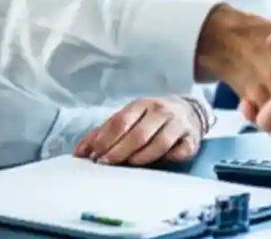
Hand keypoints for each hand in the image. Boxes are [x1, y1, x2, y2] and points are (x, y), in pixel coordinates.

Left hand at [73, 96, 203, 165]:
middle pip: (139, 134)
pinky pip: (180, 152)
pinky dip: (169, 159)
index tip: (94, 155)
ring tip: (129, 165)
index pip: (121, 121)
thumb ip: (103, 134)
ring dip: (142, 157)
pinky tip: (159, 163)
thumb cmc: (151, 118)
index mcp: (142, 104)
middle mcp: (161, 111)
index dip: (106, 139)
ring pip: (160, 143)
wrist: (188, 111)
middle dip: (119, 151)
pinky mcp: (191, 139)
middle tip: (106, 164)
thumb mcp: (128, 118)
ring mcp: (178, 124)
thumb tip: (79, 153)